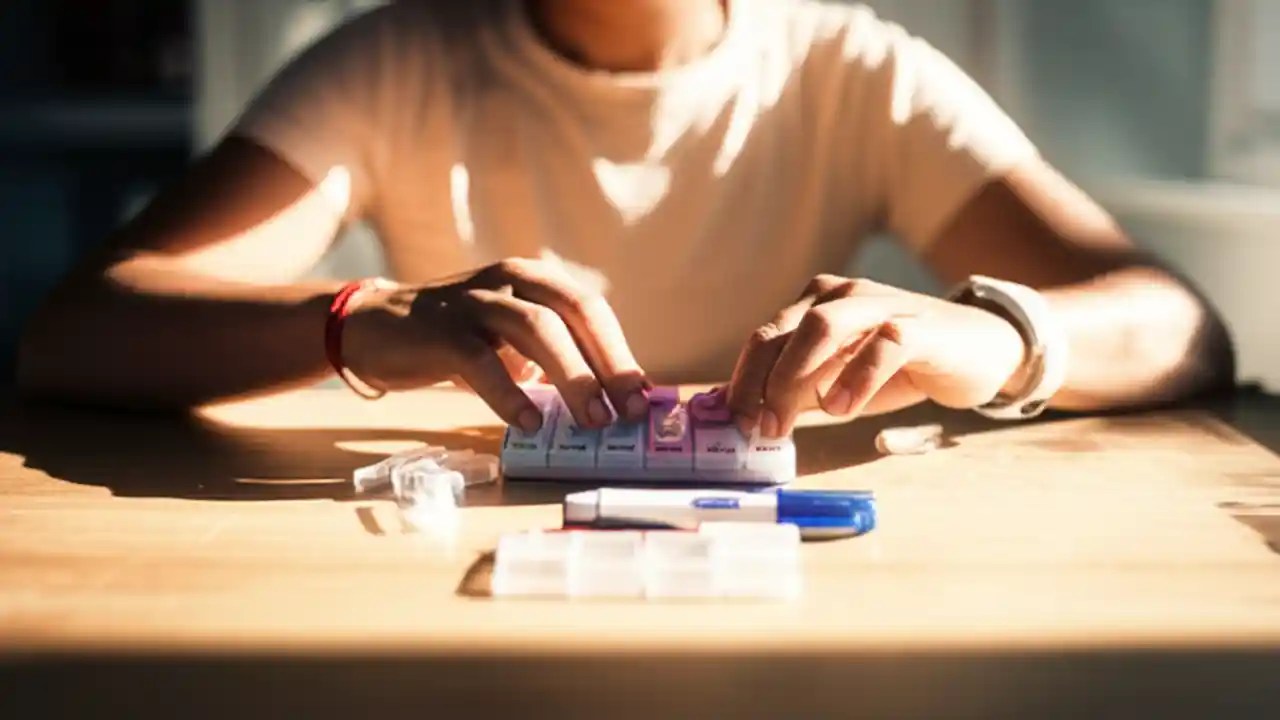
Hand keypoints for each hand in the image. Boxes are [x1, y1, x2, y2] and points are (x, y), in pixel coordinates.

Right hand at [342, 258, 650, 431]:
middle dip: (608, 363)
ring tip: (592, 419)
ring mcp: (474, 302)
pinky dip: (510, 393)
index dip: (621, 353)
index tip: (643, 400)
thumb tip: (611, 401)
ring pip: (536, 329)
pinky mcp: (440, 331)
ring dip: (572, 375)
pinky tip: (529, 422)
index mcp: (534, 281)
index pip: (590, 310)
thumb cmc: (456, 341)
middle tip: (628, 412)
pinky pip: (481, 361)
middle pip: (573, 313)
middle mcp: (509, 281)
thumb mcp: (511, 342)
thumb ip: (554, 361)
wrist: (372, 328)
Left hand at [726, 275, 1026, 437]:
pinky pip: (882, 344)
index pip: (765, 338)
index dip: (743, 380)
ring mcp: (880, 305)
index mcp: (817, 305)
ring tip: (786, 423)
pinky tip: (842, 409)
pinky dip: (856, 377)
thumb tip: (754, 420)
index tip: (734, 422)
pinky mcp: (919, 326)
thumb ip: (803, 394)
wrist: (984, 349)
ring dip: (794, 378)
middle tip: (757, 428)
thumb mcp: (842, 382)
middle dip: (760, 383)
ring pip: (821, 327)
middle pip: (782, 332)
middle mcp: (841, 296)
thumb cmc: (905, 367)